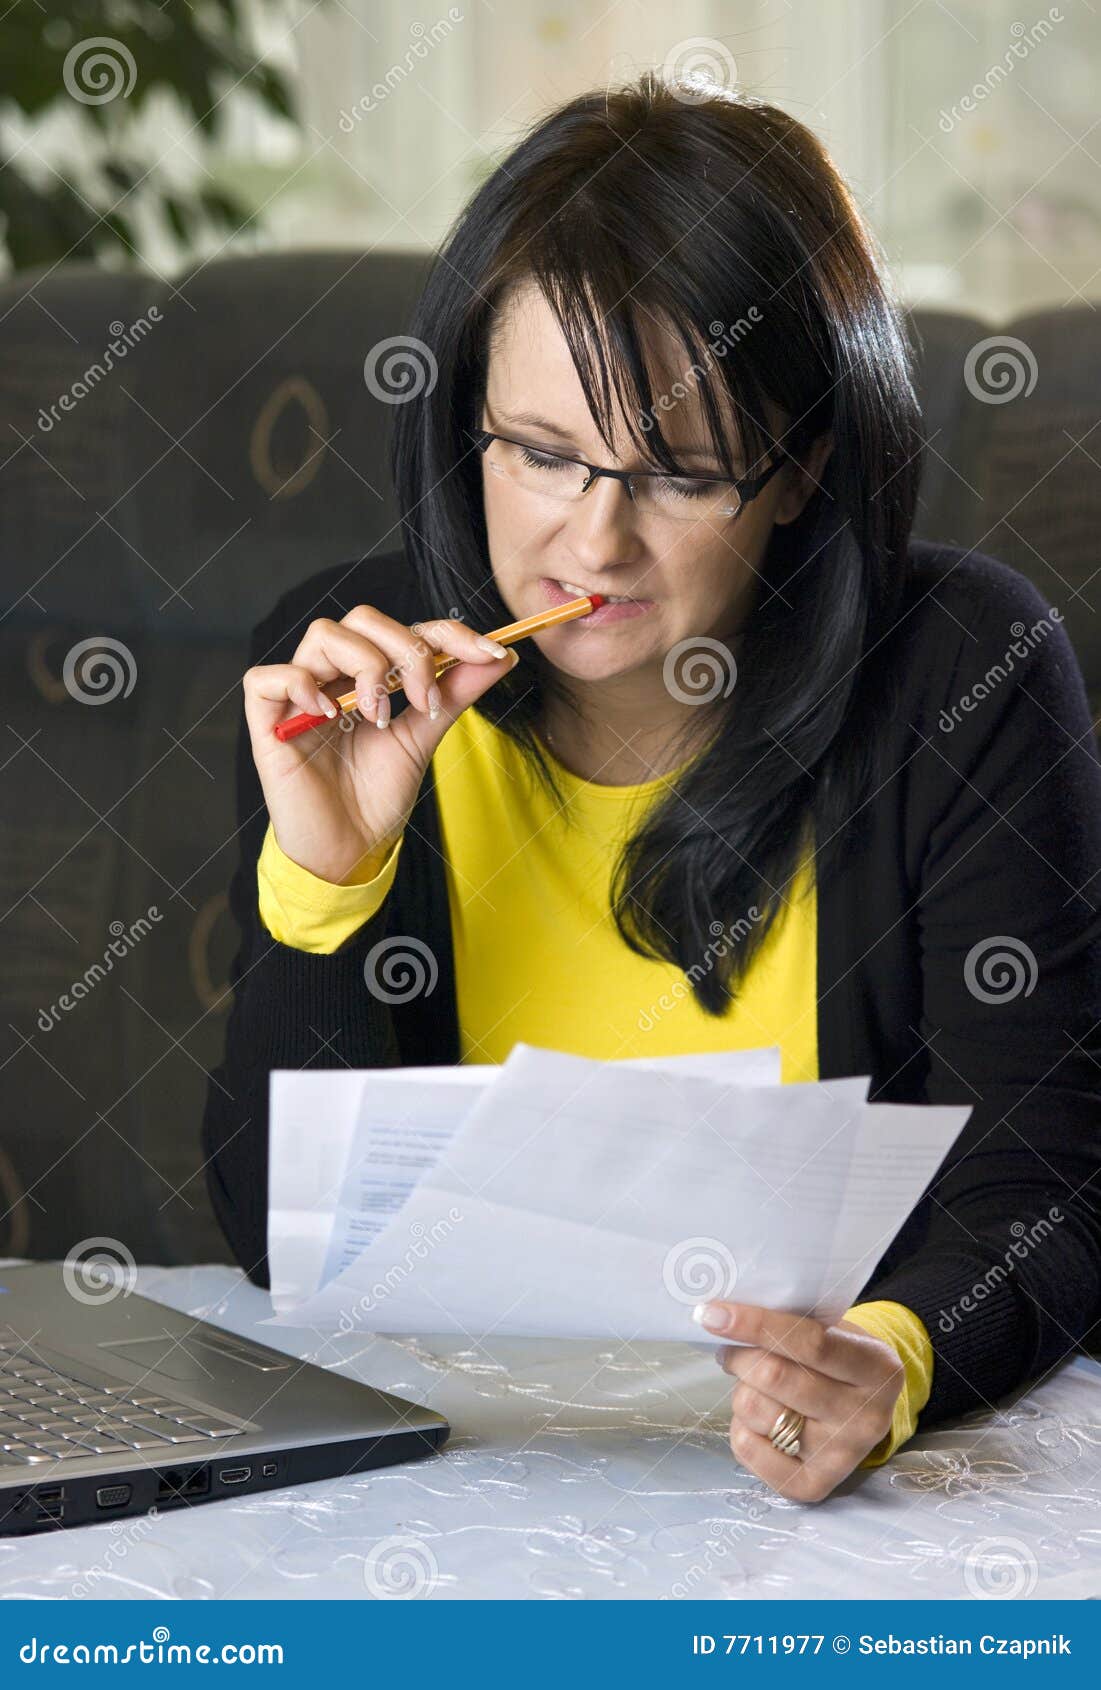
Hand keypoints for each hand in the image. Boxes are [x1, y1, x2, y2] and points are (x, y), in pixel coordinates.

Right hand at [242, 606, 518, 884]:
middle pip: (363, 619)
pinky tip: (328, 713)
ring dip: (365, 667)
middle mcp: (335, 675)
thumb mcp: (425, 737)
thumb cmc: (378, 796)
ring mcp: (300, 694)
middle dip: (406, 651)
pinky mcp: (268, 722)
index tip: (491, 654)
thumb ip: (455, 693)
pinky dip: (300, 683)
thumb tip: (502, 656)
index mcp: (371, 674)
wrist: (350, 848)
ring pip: (324, 634)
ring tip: (377, 716)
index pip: (406, 628)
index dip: (448, 633)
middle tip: (424, 701)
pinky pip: (267, 677)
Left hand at [697, 1299, 904, 1501]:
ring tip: (753, 1385)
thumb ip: (793, 1323)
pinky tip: (757, 1418)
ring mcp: (841, 1456)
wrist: (863, 1410)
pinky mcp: (814, 1486)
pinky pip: (748, 1448)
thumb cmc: (837, 1356)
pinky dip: (740, 1426)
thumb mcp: (834, 1329)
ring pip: (756, 1410)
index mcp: (878, 1368)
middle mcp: (866, 1417)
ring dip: (741, 1390)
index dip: (756, 1324)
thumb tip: (726, 1317)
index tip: (713, 1314)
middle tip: (731, 1349)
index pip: (811, 1342)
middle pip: (775, 1377)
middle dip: (739, 1356)